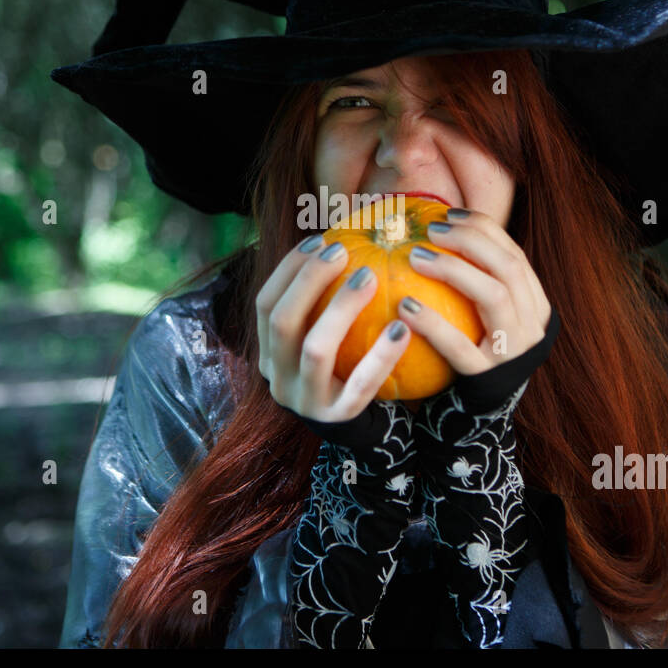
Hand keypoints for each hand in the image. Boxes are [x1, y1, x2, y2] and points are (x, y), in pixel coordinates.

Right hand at [255, 233, 411, 422]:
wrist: (358, 432)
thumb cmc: (343, 369)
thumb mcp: (324, 338)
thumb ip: (322, 301)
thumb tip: (343, 235)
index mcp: (269, 354)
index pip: (264, 304)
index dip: (288, 269)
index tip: (319, 239)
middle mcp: (279, 378)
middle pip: (282, 321)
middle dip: (308, 280)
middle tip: (342, 249)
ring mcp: (306, 401)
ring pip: (315, 349)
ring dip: (341, 308)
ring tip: (370, 277)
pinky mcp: (338, 418)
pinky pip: (361, 384)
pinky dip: (380, 354)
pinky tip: (402, 327)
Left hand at [397, 208, 551, 375]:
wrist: (475, 421)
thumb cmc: (469, 355)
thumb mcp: (479, 318)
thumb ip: (469, 280)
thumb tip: (429, 228)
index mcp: (534, 306)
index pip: (514, 255)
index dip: (483, 228)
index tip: (448, 214)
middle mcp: (532, 326)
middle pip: (508, 267)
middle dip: (470, 240)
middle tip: (430, 230)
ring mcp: (514, 353)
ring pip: (493, 296)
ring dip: (453, 269)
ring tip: (415, 257)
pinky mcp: (488, 379)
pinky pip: (459, 345)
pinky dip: (431, 322)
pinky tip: (403, 305)